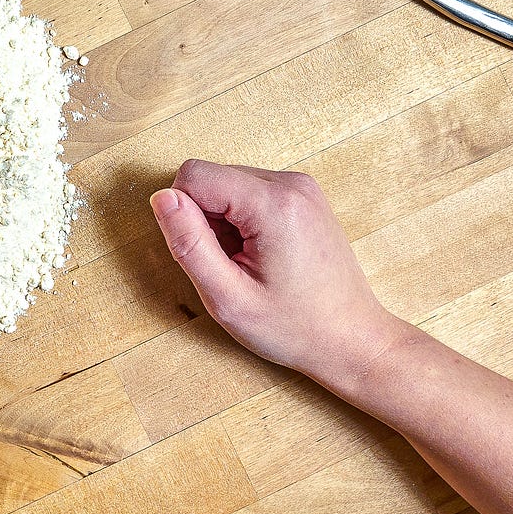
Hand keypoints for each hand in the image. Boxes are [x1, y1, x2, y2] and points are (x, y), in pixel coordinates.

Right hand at [150, 160, 407, 384]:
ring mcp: (301, 187)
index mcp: (274, 204)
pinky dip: (241, 222)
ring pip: (227, 185)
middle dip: (206, 221)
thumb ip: (189, 243)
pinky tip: (261, 256)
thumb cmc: (294, 327)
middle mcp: (292, 184)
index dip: (184, 216)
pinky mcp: (302, 196)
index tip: (210, 255)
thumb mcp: (227, 298)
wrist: (350, 339)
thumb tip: (162, 198)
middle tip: (232, 266)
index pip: (194, 175)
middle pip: (212, 178)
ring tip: (249, 264)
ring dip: (223, 223)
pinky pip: (248, 193)